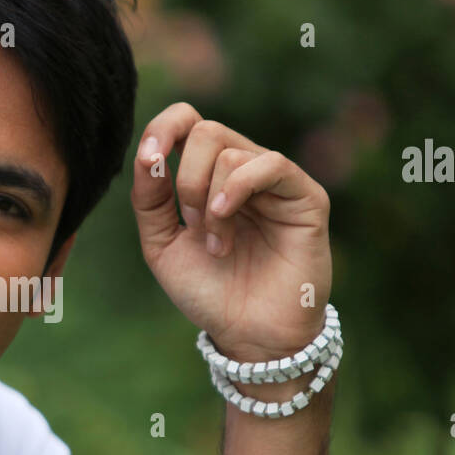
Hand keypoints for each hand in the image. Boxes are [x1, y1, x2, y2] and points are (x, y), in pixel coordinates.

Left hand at [130, 103, 331, 363]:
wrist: (248, 334)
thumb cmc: (209, 291)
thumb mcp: (162, 244)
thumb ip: (149, 199)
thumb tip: (148, 153)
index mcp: (208, 175)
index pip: (187, 120)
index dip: (164, 127)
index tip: (149, 160)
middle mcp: (243, 170)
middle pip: (205, 131)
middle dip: (186, 181)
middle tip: (191, 226)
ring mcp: (275, 182)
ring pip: (230, 150)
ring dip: (209, 201)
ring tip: (217, 245)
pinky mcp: (306, 196)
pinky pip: (270, 164)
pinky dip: (237, 188)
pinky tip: (225, 221)